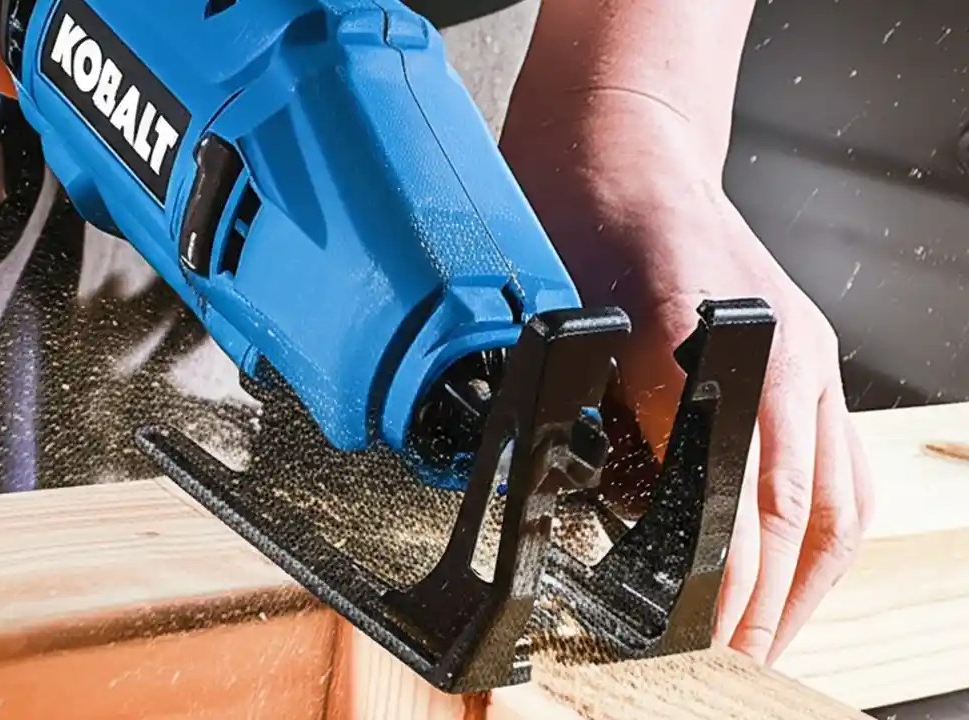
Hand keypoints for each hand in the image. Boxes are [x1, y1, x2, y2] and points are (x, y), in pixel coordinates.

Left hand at [501, 92, 873, 664]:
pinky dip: (813, 523)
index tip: (714, 641)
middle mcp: (789, 362)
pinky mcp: (795, 354)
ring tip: (768, 631)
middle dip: (780, 602)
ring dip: (808, 576)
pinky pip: (830, 459)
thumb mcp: (583, 323)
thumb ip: (621, 416)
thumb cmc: (590, 216)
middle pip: (812, 515)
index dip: (741, 586)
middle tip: (741, 662)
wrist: (619, 147)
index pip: (759, 505)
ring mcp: (800, 357)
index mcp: (743, 355)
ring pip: (836, 495)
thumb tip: (635, 516)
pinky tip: (784, 554)